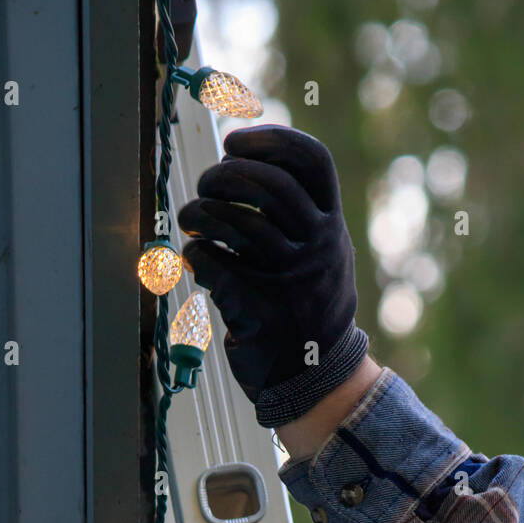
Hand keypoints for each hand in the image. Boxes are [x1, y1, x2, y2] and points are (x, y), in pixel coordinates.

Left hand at [178, 125, 368, 428]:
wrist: (317, 381)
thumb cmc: (307, 310)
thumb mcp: (322, 257)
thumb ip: (298, 217)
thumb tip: (242, 164)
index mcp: (333, 228)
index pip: (311, 161)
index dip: (269, 140)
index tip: (233, 143)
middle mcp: (319, 249)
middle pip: (268, 185)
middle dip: (224, 176)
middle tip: (205, 186)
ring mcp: (292, 281)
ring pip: (236, 223)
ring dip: (200, 213)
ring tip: (190, 220)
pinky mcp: (261, 310)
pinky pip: (214, 264)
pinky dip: (194, 256)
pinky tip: (194, 260)